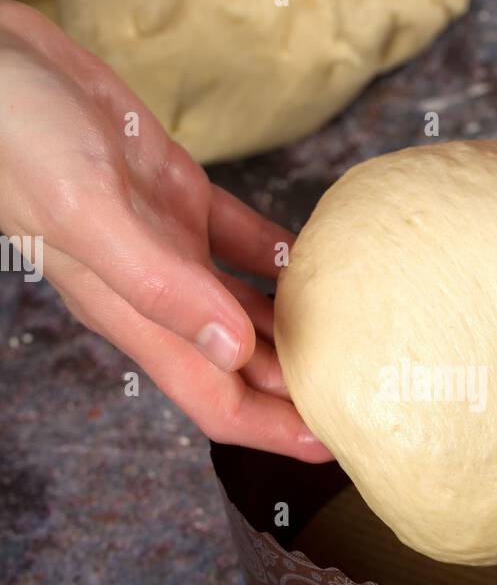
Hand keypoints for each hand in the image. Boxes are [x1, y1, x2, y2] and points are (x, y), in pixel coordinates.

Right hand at [0, 0, 330, 458]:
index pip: (217, 399)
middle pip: (245, 366)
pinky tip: (325, 261)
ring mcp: (172, 243)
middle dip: (301, 391)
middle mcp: (161, 291)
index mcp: (137, 313)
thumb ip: (159, 284)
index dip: (275, 430)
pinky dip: (281, 256)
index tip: (339, 444)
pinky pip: (243, 240)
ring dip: (299, 330)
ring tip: (363, 343)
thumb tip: (234, 348)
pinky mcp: (177, 193)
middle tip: (373, 396)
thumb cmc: (20, 140)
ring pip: (250, 308)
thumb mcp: (87, 213)